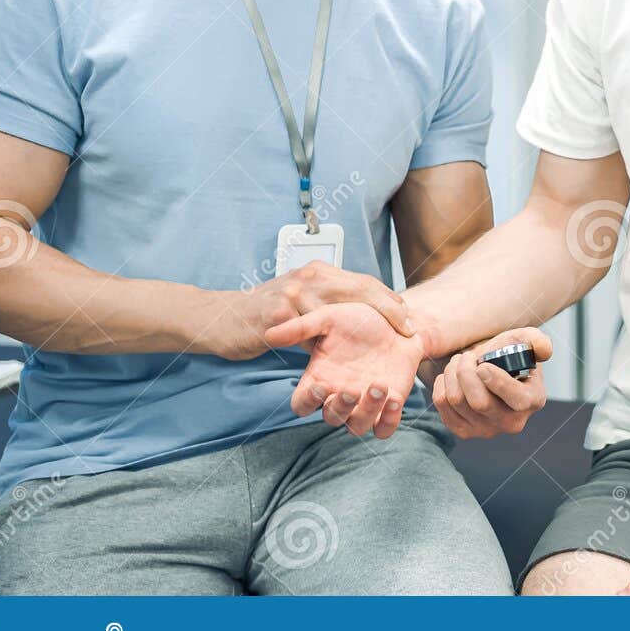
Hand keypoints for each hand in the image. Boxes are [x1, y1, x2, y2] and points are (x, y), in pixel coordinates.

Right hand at [210, 261, 412, 360]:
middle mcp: (309, 276)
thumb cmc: (265, 315)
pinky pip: (311, 333)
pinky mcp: (279, 314)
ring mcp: (294, 293)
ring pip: (339, 311)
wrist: (220, 319)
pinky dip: (326, 346)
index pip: (363, 281)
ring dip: (364, 330)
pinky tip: (340, 359)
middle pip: (360, 289)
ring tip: (384, 348)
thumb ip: (328, 303)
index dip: (388, 299)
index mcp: (318, 272)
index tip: (409, 317)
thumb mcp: (301, 300)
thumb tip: (365, 317)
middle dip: (389, 310)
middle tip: (408, 329)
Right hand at [264, 302, 425, 438]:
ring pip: (357, 427)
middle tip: (352, 389)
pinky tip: (396, 401)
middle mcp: (340, 396)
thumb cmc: (359, 320)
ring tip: (379, 385)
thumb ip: (301, 327)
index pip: (302, 404)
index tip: (320, 386)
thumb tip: (269, 334)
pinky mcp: (388, 407)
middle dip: (340, 408)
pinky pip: (384, 428)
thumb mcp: (329, 317)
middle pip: (331, 418)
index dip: (307, 402)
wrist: (398, 322)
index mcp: (320, 379)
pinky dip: (390, 421)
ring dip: (367, 412)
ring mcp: (364, 404)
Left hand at [430, 328, 551, 438]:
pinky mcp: (464, 431)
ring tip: (460, 361)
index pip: (517, 400)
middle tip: (467, 356)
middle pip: (480, 403)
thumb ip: (538, 341)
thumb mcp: (526, 341)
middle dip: (467, 372)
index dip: (497, 382)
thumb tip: (544, 351)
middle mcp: (512, 422)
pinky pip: (442, 406)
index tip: (483, 366)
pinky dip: (442, 384)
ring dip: (453, 373)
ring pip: (457, 401)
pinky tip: (452, 377)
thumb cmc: (508, 354)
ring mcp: (487, 430)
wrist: (488, 368)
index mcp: (533, 400)